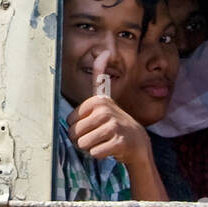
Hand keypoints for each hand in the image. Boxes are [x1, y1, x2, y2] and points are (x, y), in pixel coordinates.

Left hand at [66, 52, 152, 166]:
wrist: (138, 142)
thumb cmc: (115, 122)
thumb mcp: (105, 98)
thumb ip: (100, 76)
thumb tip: (104, 51)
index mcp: (98, 101)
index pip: (70, 121)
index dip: (78, 127)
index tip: (92, 124)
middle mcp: (105, 110)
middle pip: (74, 133)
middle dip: (82, 139)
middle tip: (97, 136)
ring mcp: (112, 126)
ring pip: (83, 144)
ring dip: (90, 147)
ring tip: (103, 141)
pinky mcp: (118, 142)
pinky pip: (94, 153)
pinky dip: (99, 154)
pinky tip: (109, 148)